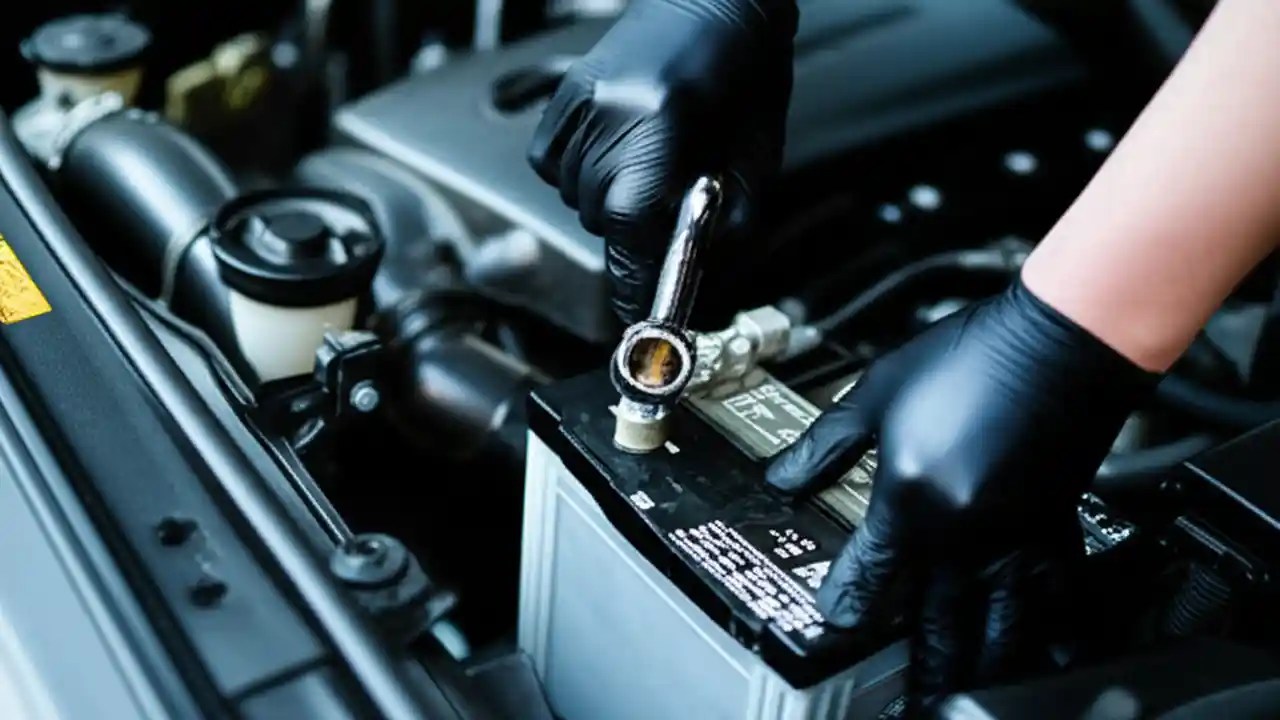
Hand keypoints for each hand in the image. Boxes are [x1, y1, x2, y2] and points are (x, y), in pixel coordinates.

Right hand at [527, 0, 795, 324]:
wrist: (719, 2)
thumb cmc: (748, 74)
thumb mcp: (754, 162)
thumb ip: (726, 226)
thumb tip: (694, 280)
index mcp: (662, 126)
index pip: (631, 229)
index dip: (634, 282)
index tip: (640, 314)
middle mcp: (610, 114)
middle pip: (601, 221)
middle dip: (635, 236)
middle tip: (669, 217)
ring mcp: (579, 103)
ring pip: (575, 200)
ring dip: (608, 205)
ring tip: (650, 172)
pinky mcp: (562, 98)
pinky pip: (553, 168)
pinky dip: (580, 178)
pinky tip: (615, 157)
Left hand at [766, 279, 1156, 711]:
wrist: (1060, 340)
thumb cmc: (972, 357)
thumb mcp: (875, 393)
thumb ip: (823, 446)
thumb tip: (779, 479)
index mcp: (909, 506)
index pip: (864, 582)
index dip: (842, 609)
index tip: (833, 623)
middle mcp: (962, 539)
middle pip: (932, 629)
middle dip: (916, 675)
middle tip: (905, 704)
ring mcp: (1014, 543)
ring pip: (996, 633)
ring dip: (977, 671)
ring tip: (962, 697)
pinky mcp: (1056, 533)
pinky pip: (1055, 604)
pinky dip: (1049, 638)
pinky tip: (1047, 656)